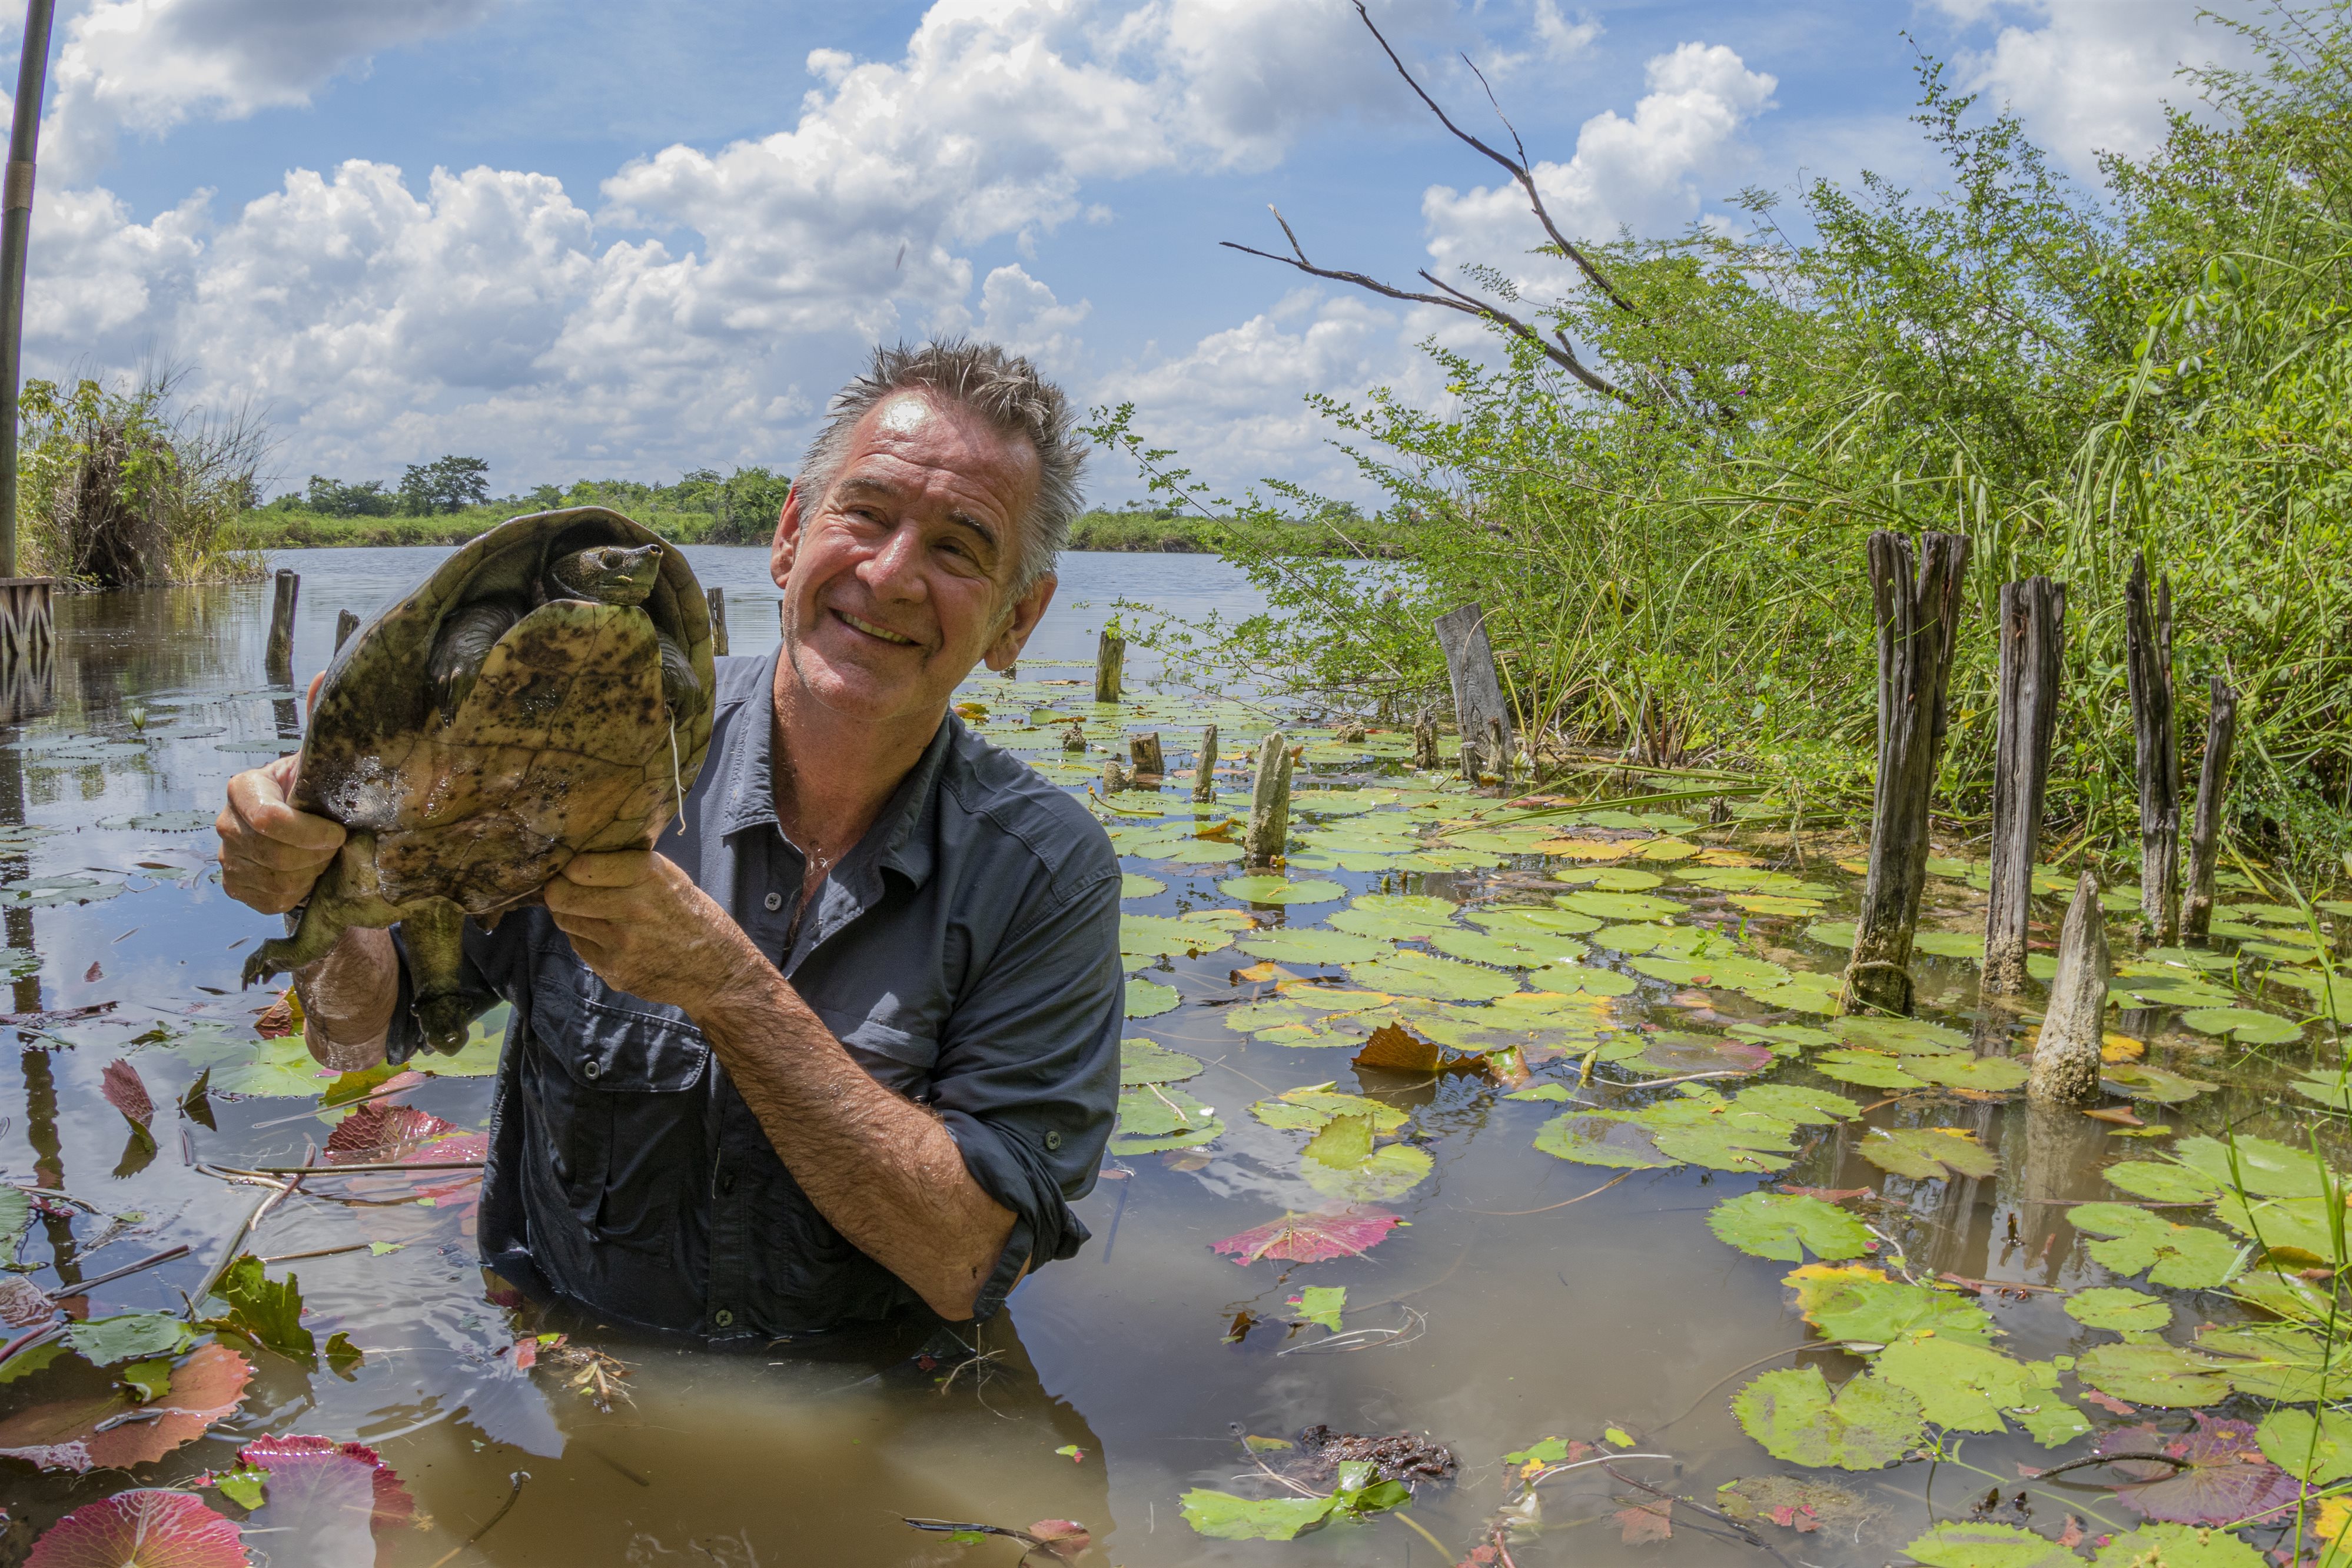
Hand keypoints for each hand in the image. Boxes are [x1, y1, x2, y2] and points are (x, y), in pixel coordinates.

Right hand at [216, 752, 343, 914]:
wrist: (300, 818)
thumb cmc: (313, 790)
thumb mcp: (315, 765)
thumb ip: (320, 745)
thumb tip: (316, 708)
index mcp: (244, 787)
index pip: (270, 819)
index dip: (311, 833)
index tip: (340, 832)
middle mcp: (226, 823)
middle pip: (275, 854)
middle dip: (317, 855)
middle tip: (336, 846)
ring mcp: (227, 857)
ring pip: (276, 881)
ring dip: (311, 873)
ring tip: (323, 857)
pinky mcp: (235, 885)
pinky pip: (270, 900)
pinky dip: (298, 892)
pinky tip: (307, 873)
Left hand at [543, 850, 766, 1013]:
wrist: (716, 971)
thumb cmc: (692, 917)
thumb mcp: (671, 878)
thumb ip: (629, 866)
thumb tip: (580, 857)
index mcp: (648, 875)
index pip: (580, 866)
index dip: (570, 867)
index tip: (573, 868)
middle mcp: (632, 907)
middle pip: (562, 895)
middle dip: (558, 890)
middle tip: (564, 889)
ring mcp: (621, 943)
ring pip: (565, 920)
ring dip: (570, 914)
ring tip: (587, 911)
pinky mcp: (614, 971)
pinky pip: (579, 946)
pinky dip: (585, 938)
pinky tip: (605, 936)